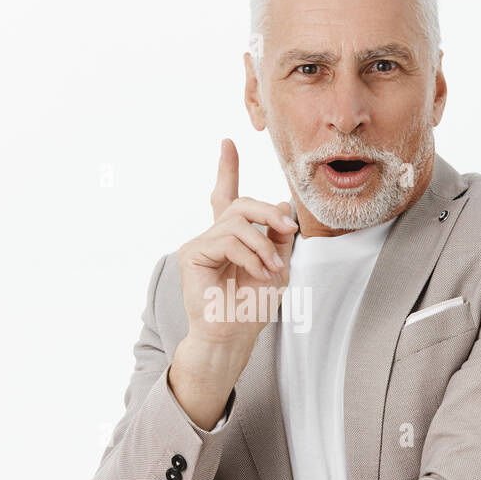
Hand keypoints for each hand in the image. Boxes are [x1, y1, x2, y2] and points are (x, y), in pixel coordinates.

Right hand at [177, 139, 297, 350]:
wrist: (233, 335)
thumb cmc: (253, 307)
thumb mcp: (278, 266)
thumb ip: (279, 236)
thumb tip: (281, 204)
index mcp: (232, 237)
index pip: (228, 197)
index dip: (227, 169)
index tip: (228, 144)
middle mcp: (213, 236)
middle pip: (241, 204)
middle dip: (268, 213)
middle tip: (289, 229)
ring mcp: (200, 243)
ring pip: (237, 223)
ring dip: (263, 244)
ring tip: (272, 268)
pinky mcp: (191, 253)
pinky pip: (227, 240)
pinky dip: (250, 256)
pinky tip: (258, 272)